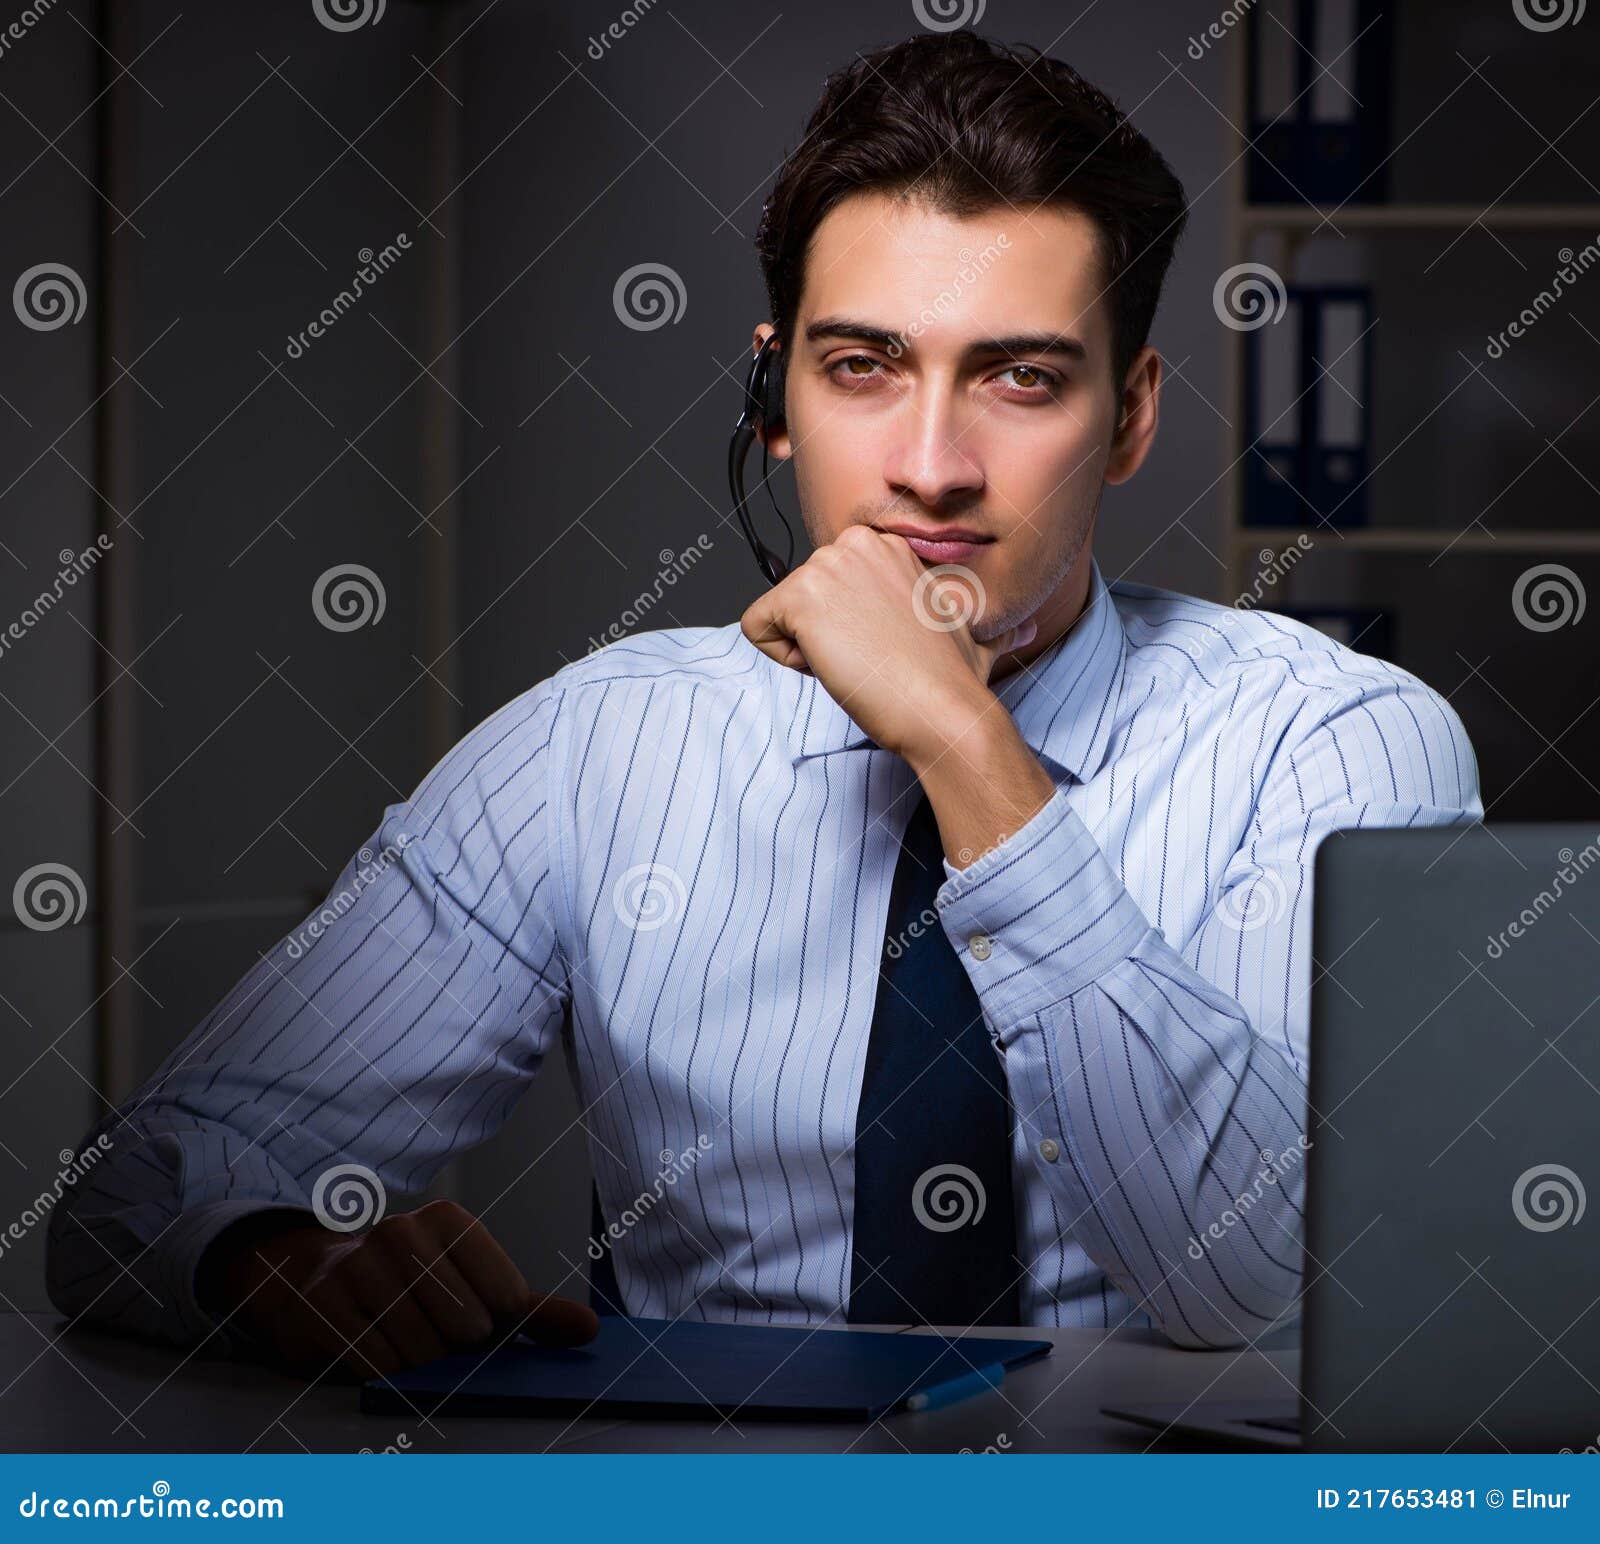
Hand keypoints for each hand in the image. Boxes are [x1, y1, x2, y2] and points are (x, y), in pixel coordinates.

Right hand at [200, 1198, 598, 1379]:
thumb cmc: (411, 1290)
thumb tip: (589, 1329)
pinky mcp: (324, 1304)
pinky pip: (378, 1365)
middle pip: (466, 1330)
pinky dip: (382, 1371)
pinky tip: (370, 1344)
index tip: (470, 1317)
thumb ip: (533, 1312)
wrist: (315, 1282)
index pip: (508, 1302)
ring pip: (422, 1353)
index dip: (495, 1329)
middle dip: (453, 1348)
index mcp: (449, 1221)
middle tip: (428, 1329)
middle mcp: (403, 1231)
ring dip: (417, 1363)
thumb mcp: (474, 1289)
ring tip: (397, 1334)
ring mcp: (359, 1265)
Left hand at [739, 524, 1035, 763]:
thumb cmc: (954, 681)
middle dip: (825, 636)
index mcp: (888, 546)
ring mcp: (827, 565)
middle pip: (801, 597)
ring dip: (807, 649)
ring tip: (858, 661)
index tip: (887, 647)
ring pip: (779, 613)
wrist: (944, 707)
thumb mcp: (976, 637)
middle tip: (872, 658)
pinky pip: (755, 627)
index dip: (853, 628)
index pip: (831, 587)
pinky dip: (782, 658)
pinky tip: (830, 666)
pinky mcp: (801, 596)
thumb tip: (1030, 630)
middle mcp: (856, 543)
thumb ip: (994, 625)